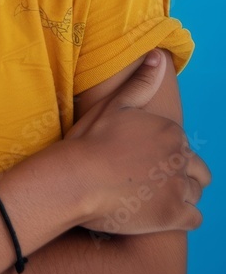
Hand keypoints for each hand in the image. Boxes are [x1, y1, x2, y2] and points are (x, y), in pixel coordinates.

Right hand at [65, 50, 210, 234]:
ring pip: (196, 194)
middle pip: (198, 172)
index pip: (183, 147)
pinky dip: (181, 218)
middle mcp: (181, 157)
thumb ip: (141, 83)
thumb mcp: (114, 105)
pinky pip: (194, 219)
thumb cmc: (90, 141)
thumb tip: (159, 55)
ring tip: (153, 198)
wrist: (76, 178)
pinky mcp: (174, 214)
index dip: (164, 156)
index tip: (142, 163)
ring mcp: (179, 187)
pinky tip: (158, 214)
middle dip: (181, 177)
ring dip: (181, 197)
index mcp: (171, 131)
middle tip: (151, 183)